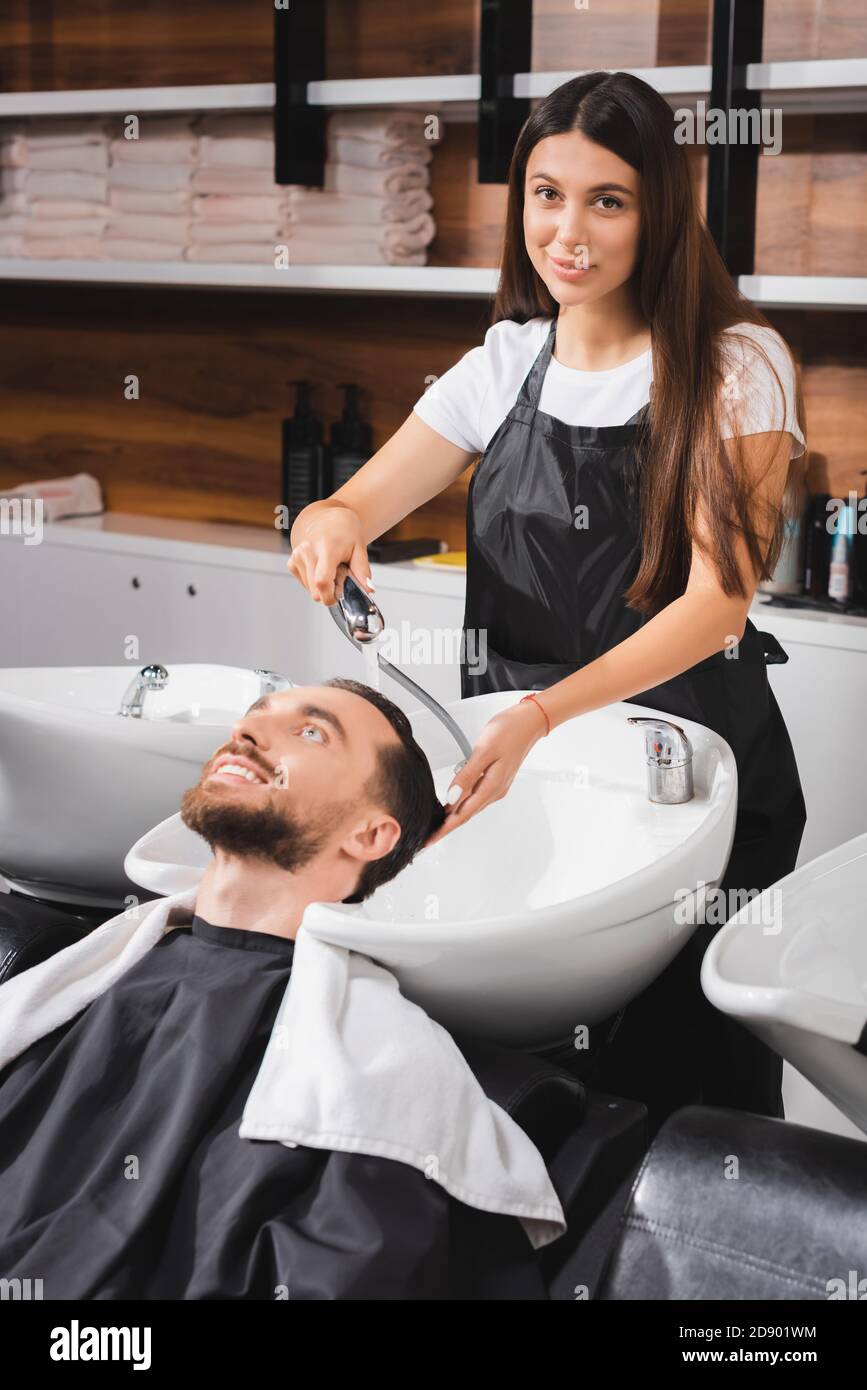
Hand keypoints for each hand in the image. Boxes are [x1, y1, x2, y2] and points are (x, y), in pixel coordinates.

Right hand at [287, 502, 373, 605]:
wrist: (327, 519)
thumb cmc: (345, 532)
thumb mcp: (359, 548)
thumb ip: (363, 571)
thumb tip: (368, 589)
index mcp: (326, 548)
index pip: (321, 581)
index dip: (330, 596)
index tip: (339, 595)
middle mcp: (307, 551)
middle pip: (315, 591)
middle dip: (330, 591)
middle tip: (340, 576)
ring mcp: (297, 556)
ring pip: (310, 590)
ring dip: (322, 586)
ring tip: (331, 569)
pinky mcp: (292, 562)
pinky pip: (304, 584)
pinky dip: (314, 582)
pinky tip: (321, 568)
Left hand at [426, 700, 547, 844]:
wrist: (529, 722)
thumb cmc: (508, 732)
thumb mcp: (483, 751)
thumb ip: (467, 775)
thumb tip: (452, 797)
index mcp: (491, 787)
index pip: (463, 815)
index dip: (445, 829)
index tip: (430, 840)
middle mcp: (495, 791)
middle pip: (466, 814)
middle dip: (447, 827)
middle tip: (429, 836)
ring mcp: (496, 786)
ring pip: (471, 806)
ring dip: (454, 816)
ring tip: (437, 823)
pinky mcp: (496, 779)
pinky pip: (476, 797)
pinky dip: (463, 803)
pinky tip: (455, 802)